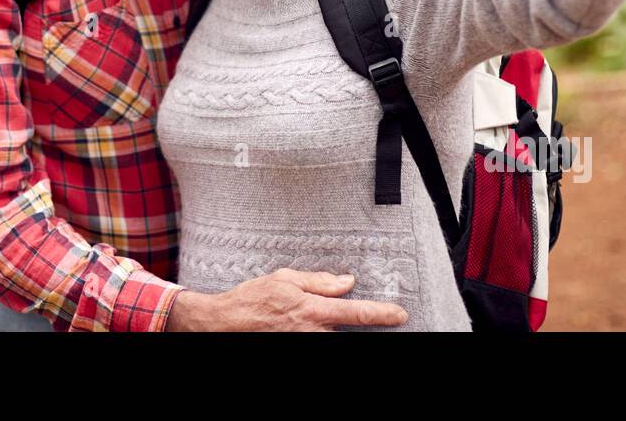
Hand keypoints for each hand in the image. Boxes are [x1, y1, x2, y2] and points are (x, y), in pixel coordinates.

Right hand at [165, 269, 408, 331]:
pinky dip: (325, 334)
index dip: (382, 314)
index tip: (400, 314)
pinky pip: (319, 342)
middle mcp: (312, 332)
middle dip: (367, 328)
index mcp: (313, 310)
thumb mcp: (286, 278)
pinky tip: (322, 328)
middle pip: (350, 335)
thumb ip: (319, 281)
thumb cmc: (252, 298)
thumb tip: (346, 281)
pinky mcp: (296, 348)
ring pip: (335, 340)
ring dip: (343, 333)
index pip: (357, 312)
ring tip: (339, 323)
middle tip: (383, 320)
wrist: (225, 323)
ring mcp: (304, 344)